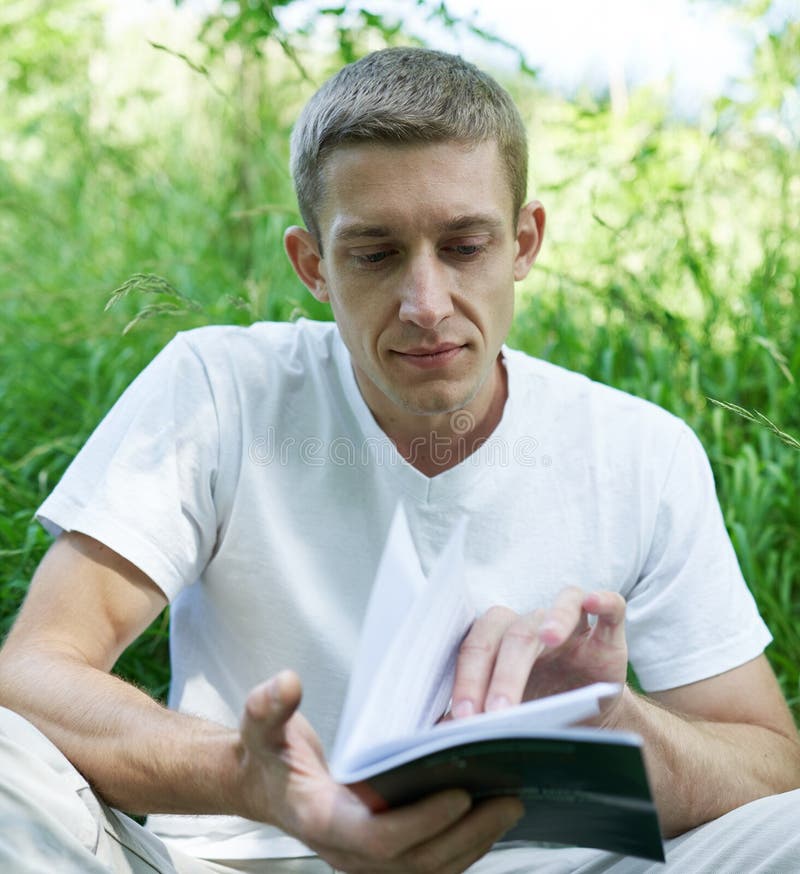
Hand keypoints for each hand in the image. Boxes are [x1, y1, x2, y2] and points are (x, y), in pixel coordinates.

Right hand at [234, 670, 523, 872]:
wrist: (264, 785)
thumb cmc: (269, 756)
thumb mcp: (261, 725)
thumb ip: (269, 705)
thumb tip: (288, 682)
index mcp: (323, 821)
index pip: (381, 838)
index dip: (422, 821)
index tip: (460, 792)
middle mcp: (347, 852)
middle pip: (417, 862)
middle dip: (467, 834)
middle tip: (508, 798)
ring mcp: (366, 860)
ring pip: (429, 870)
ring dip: (474, 842)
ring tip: (509, 805)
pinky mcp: (381, 856)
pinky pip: (428, 864)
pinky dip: (462, 846)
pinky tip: (487, 817)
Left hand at [450, 587, 627, 725]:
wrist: (588, 723)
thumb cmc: (538, 710)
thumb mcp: (507, 716)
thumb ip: (477, 716)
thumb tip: (439, 733)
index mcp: (499, 642)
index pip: (477, 647)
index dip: (468, 679)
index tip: (464, 717)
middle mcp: (532, 627)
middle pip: (514, 633)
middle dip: (502, 673)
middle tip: (496, 713)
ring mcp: (572, 627)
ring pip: (559, 608)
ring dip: (554, 619)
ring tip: (548, 639)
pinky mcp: (608, 635)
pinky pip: (609, 607)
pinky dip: (603, 600)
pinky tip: (595, 601)